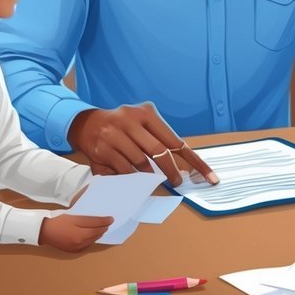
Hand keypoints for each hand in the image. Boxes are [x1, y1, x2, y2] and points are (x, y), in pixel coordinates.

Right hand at [39, 213, 112, 251]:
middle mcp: (81, 243)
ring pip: (92, 241)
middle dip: (102, 228)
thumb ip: (91, 220)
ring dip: (97, 234)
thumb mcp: (75, 218)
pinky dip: (90, 240)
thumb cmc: (59, 222)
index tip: (112, 219)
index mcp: (82, 235)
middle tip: (107, 223)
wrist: (44, 231)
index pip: (98, 227)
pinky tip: (90, 236)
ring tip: (100, 228)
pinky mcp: (72, 250)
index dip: (106, 222)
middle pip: (96, 235)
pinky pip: (86, 246)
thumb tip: (105, 221)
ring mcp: (76, 248)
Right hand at [67, 103, 217, 186]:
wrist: (85, 123)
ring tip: (152, 179)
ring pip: (141, 163)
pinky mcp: (103, 150)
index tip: (209, 176)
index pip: (175, 140)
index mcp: (146, 113)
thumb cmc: (122, 126)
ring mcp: (115, 135)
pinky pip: (124, 170)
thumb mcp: (142, 124)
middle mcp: (131, 120)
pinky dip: (132, 177)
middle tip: (178, 181)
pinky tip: (134, 178)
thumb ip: (159, 140)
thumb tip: (183, 165)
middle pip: (159, 152)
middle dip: (171, 170)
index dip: (193, 160)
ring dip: (149, 175)